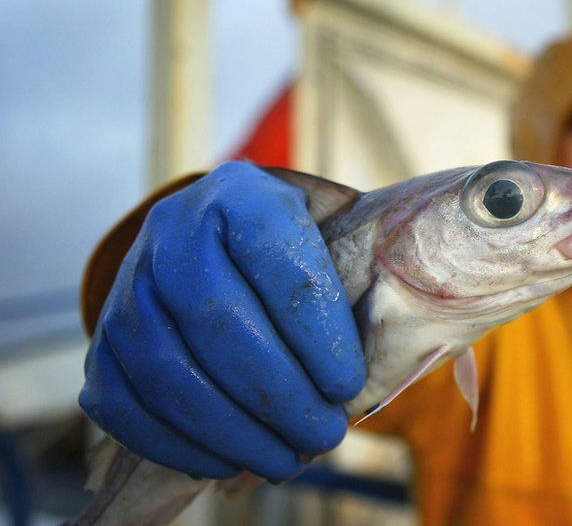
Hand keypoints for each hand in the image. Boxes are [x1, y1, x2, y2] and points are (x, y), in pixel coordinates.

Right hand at [79, 161, 365, 480]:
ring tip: (284, 459)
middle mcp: (175, 229)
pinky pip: (123, 403)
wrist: (217, 237)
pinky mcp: (104, 339)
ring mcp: (129, 283)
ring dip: (232, 429)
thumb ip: (358, 282)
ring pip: (168, 368)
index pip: (280, 262)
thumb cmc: (294, 252)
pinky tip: (226, 462)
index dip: (317, 333)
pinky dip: (177, 444)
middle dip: (278, 393)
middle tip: (323, 435)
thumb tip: (382, 365)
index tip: (347, 385)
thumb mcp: (333, 238)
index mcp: (243, 196)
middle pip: (218, 319)